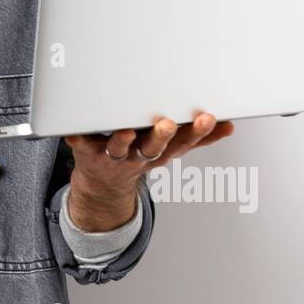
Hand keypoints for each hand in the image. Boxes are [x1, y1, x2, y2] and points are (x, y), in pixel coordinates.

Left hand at [63, 113, 235, 231]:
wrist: (103, 185)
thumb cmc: (139, 156)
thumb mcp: (170, 150)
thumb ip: (198, 137)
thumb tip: (228, 127)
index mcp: (160, 152)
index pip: (182, 143)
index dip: (196, 132)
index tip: (207, 118)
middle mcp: (138, 156)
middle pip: (152, 147)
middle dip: (161, 136)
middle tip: (167, 124)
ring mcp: (112, 155)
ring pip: (118, 148)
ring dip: (122, 140)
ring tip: (126, 131)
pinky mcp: (86, 151)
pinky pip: (81, 143)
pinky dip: (77, 138)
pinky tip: (74, 131)